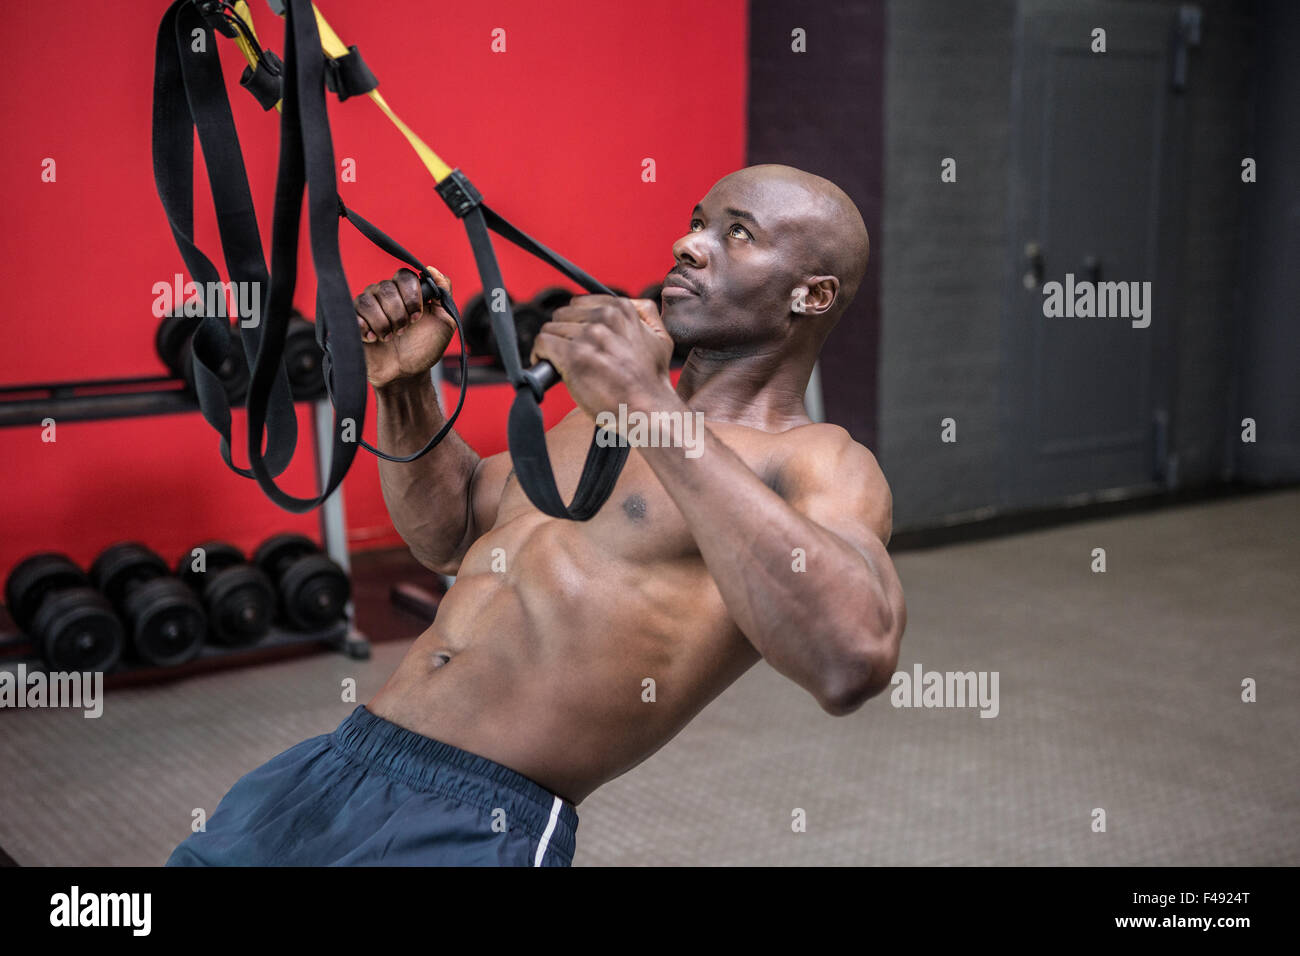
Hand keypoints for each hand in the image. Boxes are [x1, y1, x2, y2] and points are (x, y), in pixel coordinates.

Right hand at [353, 267, 457, 389]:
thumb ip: (444, 292)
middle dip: (399, 314)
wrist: (407, 375)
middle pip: (385, 287)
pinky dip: (365, 328)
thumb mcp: (445, 321)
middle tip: (404, 331)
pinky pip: (352, 313)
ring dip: (383, 323)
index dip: (411, 296)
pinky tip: (373, 339)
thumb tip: (432, 269)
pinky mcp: (353, 321)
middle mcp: (385, 295)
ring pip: (368, 300)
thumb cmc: (424, 349)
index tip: (418, 317)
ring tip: (389, 338)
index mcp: (406, 292)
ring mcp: (368, 308)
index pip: (404, 276)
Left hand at [530, 295, 674, 420]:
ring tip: (558, 363)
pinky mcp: (574, 356)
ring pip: (551, 329)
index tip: (576, 339)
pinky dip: (539, 354)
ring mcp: (589, 336)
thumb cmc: (652, 382)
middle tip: (567, 354)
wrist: (648, 410)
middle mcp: (605, 318)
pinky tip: (546, 365)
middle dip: (562, 334)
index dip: (574, 323)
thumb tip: (629, 302)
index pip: (579, 304)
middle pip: (562, 316)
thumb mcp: (661, 338)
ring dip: (551, 346)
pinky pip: (543, 343)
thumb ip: (646, 313)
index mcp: (622, 310)